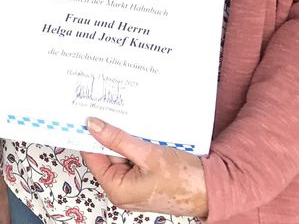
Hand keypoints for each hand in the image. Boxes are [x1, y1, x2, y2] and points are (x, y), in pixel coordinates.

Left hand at [81, 117, 207, 216]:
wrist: (213, 190)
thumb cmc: (184, 180)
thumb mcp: (148, 155)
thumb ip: (118, 140)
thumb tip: (93, 125)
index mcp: (117, 189)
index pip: (92, 156)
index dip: (88, 135)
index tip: (85, 113)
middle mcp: (122, 189)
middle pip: (106, 154)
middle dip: (109, 134)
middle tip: (107, 108)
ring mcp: (134, 184)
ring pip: (121, 153)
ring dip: (125, 138)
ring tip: (127, 118)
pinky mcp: (144, 178)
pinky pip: (134, 157)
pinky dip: (136, 144)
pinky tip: (140, 131)